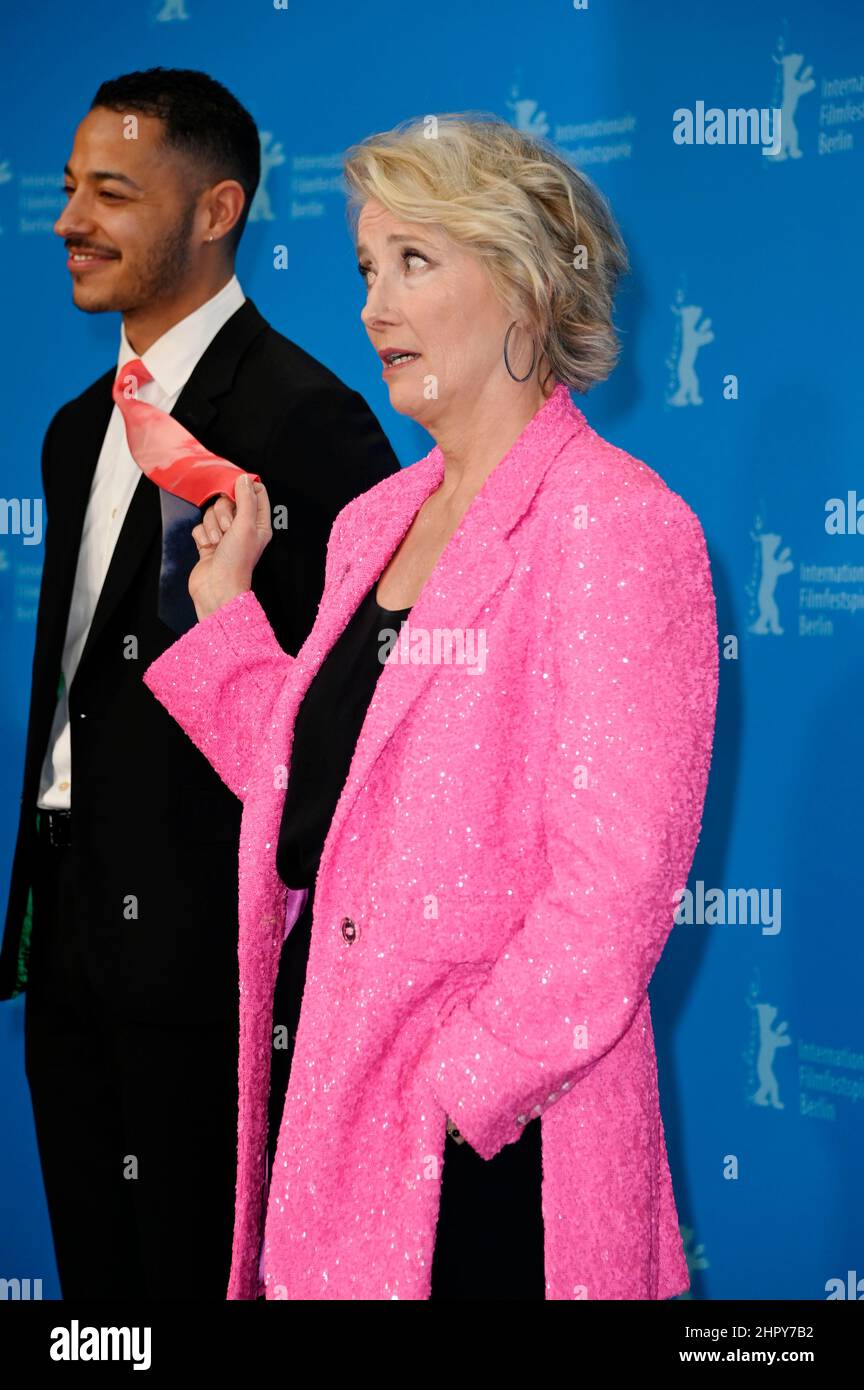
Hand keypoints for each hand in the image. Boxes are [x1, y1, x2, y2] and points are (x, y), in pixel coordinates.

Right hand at [189, 475, 271, 619]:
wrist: (216, 587)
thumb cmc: (236, 561)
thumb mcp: (246, 525)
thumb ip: (246, 499)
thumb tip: (245, 478)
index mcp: (258, 523)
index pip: (257, 494)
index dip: (244, 489)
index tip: (234, 491)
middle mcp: (243, 528)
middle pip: (229, 500)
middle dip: (223, 512)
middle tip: (227, 528)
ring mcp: (224, 535)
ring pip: (212, 512)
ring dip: (212, 525)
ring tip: (217, 541)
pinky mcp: (208, 542)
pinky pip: (200, 526)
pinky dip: (202, 535)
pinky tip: (207, 546)